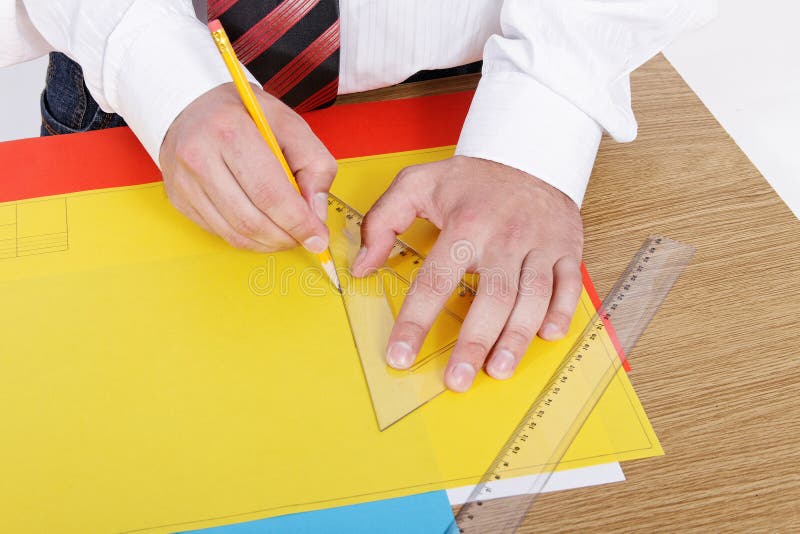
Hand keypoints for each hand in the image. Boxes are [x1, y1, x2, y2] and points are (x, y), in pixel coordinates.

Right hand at [159, 83, 336, 252]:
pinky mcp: (178, 198)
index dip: (298, 223)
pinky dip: (247, 238)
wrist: (192, 105)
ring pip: (234, 233)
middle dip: (285, 237)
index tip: (318, 237)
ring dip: (268, 243)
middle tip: (305, 238)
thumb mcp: (290, 124)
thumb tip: (316, 213)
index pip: (269, 193)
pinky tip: (262, 227)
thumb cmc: (244, 115)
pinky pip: (219, 232)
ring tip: (287, 235)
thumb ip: (314, 164)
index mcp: (230, 131)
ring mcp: (184, 181)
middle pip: (250, 219)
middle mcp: (200, 157)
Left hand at [353, 156, 583, 391]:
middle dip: (474, 342)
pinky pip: (568, 285)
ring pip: (532, 297)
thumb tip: (364, 266)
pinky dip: (561, 312)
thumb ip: (382, 221)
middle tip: (457, 380)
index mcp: (466, 223)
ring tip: (498, 370)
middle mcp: (506, 237)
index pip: (435, 281)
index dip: (415, 322)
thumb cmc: (471, 178)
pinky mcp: (566, 249)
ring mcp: (540, 244)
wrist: (529, 153)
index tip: (399, 355)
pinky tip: (546, 336)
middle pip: (491, 297)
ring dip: (517, 338)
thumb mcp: (417, 183)